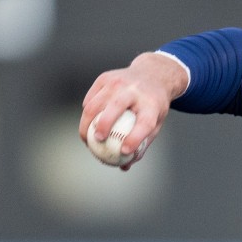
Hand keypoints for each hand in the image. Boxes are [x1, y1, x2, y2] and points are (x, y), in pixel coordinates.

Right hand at [79, 52, 188, 170]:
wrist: (152, 75)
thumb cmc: (153, 106)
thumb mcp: (156, 123)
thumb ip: (142, 144)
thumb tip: (124, 166)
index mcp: (152, 103)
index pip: (144, 123)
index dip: (134, 139)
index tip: (124, 152)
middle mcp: (135, 90)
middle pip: (115, 106)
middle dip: (103, 124)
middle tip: (97, 140)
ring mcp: (118, 81)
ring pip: (96, 102)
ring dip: (87, 122)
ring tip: (86, 138)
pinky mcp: (105, 77)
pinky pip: (91, 98)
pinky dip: (87, 112)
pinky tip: (87, 123)